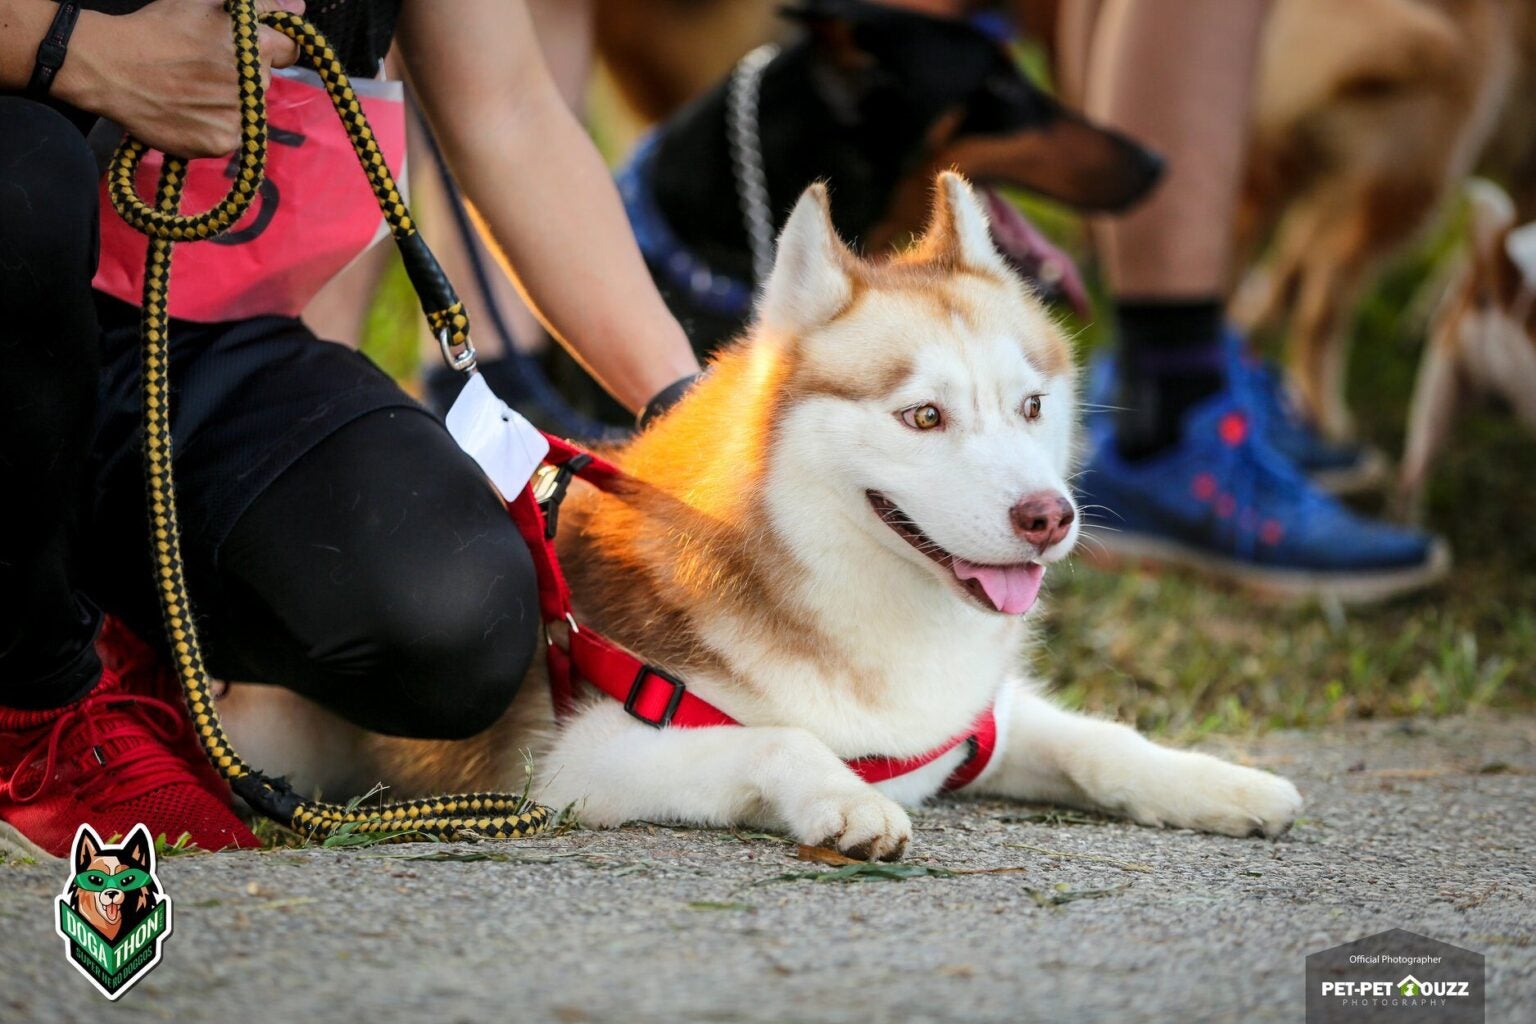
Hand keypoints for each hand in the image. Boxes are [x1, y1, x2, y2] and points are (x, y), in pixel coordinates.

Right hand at [56, 0, 304, 158]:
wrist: (111, 68)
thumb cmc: (158, 29)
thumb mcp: (206, 3)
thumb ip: (261, 5)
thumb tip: (298, 5)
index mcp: (256, 46)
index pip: (290, 50)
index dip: (271, 47)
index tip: (247, 48)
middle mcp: (254, 84)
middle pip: (264, 82)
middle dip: (242, 75)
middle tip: (201, 66)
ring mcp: (238, 116)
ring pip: (246, 111)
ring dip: (227, 102)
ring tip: (189, 88)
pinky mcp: (221, 142)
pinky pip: (228, 135)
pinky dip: (212, 126)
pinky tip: (187, 110)